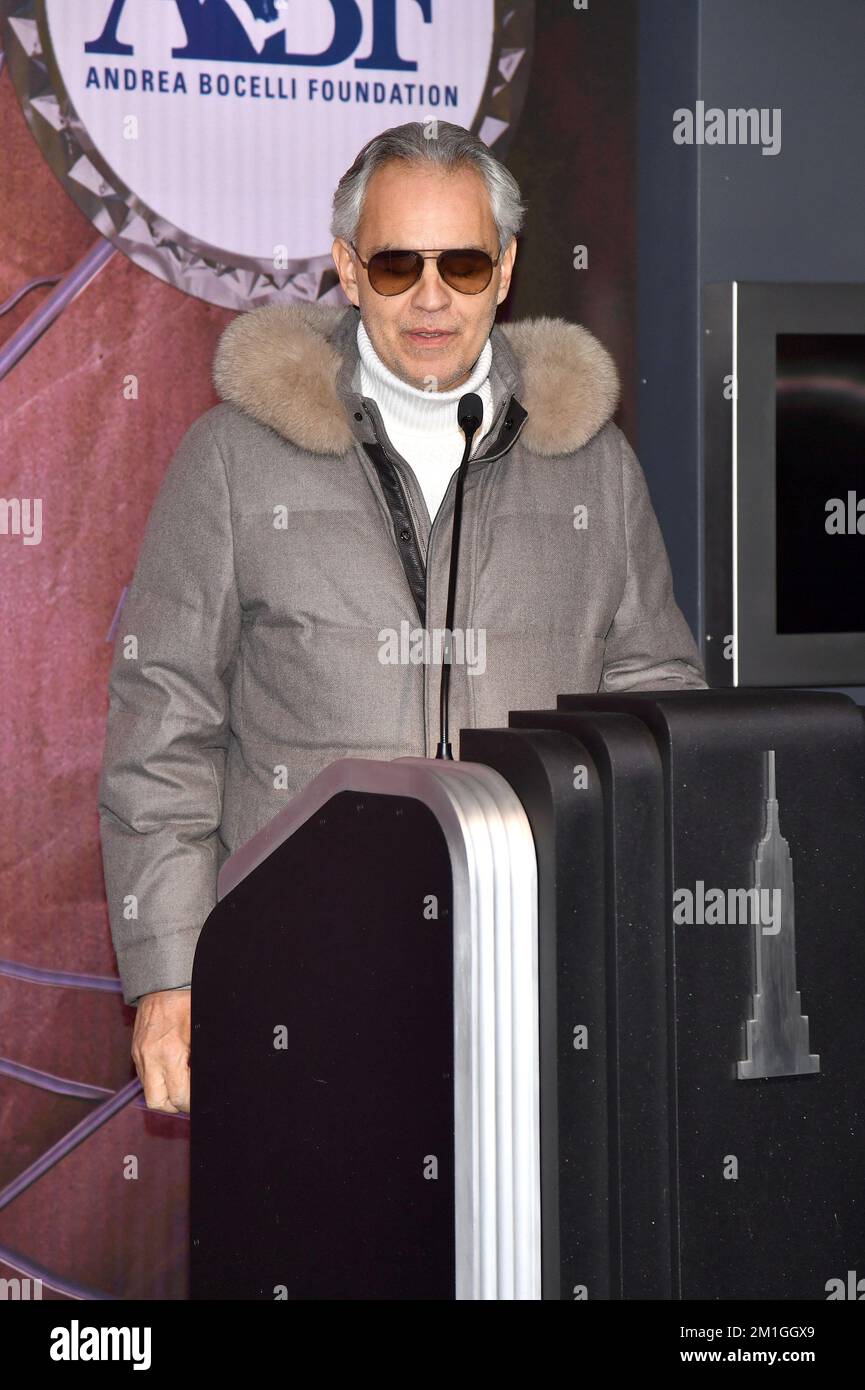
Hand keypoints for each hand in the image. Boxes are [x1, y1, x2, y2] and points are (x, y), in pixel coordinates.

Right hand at [132, 988, 190, 1113]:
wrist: (163, 982)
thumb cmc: (187, 1002)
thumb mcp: (201, 1030)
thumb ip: (201, 1060)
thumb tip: (208, 1080)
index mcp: (170, 1052)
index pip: (178, 1097)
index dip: (191, 1102)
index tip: (201, 1098)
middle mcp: (150, 1057)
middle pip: (158, 1103)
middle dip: (176, 1104)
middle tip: (191, 1095)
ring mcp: (139, 1055)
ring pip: (149, 1092)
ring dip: (166, 1093)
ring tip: (183, 1082)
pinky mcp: (135, 1051)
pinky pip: (145, 1077)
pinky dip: (158, 1080)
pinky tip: (172, 1070)